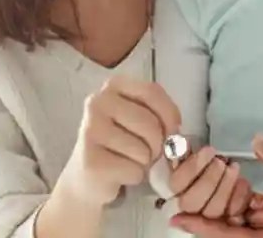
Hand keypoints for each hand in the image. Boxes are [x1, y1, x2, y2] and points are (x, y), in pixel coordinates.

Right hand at [58, 76, 181, 206]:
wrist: (87, 177)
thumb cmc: (120, 144)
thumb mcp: (138, 118)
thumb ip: (158, 114)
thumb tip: (175, 132)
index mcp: (113, 86)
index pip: (152, 92)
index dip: (170, 115)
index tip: (172, 131)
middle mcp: (97, 103)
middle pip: (149, 123)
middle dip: (158, 144)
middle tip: (149, 152)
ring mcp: (91, 131)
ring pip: (143, 150)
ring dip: (145, 162)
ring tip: (130, 161)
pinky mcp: (91, 161)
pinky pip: (133, 170)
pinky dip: (134, 177)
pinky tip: (119, 174)